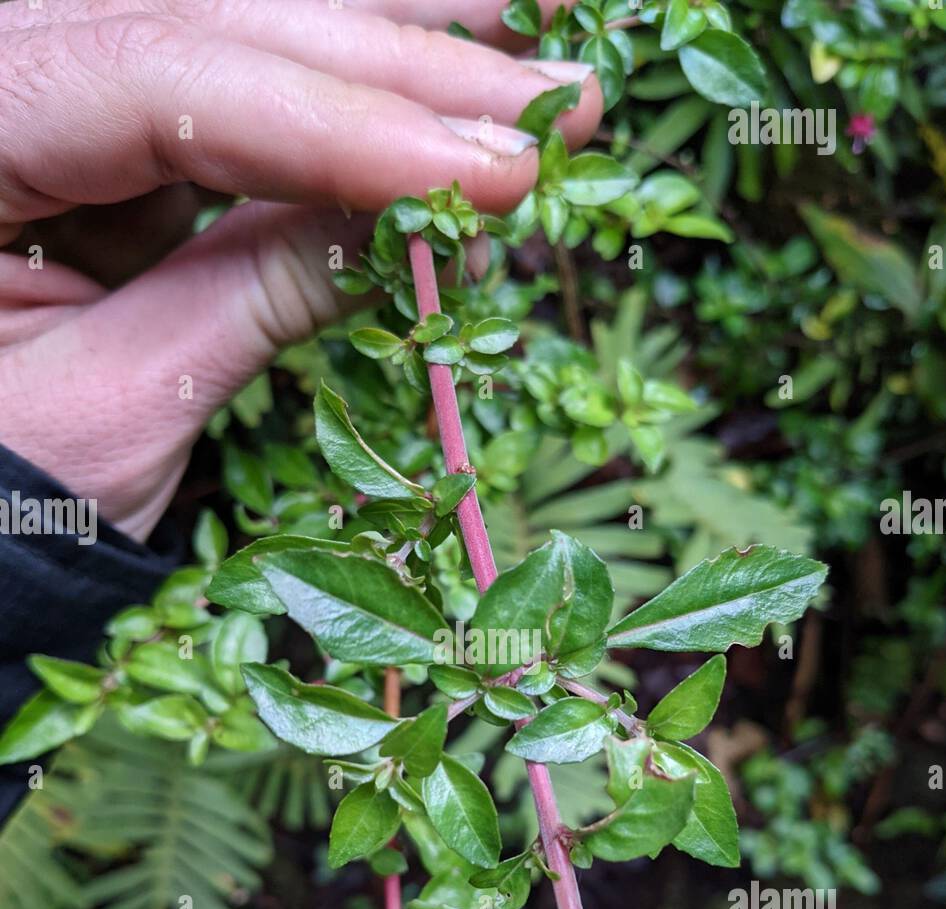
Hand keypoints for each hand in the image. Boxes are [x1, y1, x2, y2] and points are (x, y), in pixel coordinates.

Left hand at [0, 0, 600, 539]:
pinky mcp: (108, 125)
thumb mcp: (119, 406)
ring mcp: (58, 90)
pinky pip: (238, 84)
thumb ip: (254, 295)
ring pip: (239, 26)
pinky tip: (448, 66)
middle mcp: (6, 73)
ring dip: (397, 46)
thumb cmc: (4, 487)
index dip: (339, 123)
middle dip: (398, 68)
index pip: (160, 80)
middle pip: (213, 22)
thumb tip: (417, 214)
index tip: (485, 169)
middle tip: (553, 102)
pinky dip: (348, 91)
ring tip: (536, 53)